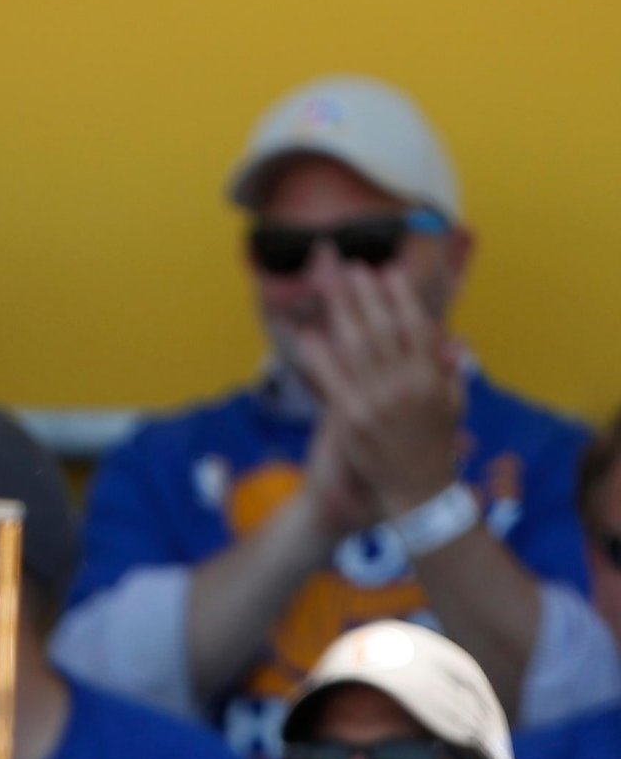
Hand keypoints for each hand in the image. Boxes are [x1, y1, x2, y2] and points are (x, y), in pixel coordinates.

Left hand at [294, 266, 463, 519]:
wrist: (417, 491)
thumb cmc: (434, 447)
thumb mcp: (451, 404)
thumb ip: (446, 369)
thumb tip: (446, 338)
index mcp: (431, 377)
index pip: (415, 326)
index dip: (400, 297)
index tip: (388, 272)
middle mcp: (406, 384)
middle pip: (382, 328)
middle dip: (366, 294)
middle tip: (352, 266)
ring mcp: (378, 400)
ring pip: (356, 345)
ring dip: (342, 312)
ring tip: (330, 286)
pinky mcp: (353, 418)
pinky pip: (332, 378)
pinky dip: (318, 354)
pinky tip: (306, 333)